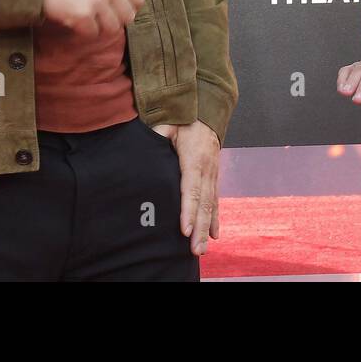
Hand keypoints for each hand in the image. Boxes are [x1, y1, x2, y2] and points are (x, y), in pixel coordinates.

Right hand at [42, 0, 145, 37]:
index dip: (131, 5)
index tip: (119, 6)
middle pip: (128, 16)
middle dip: (115, 18)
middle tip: (101, 15)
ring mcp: (96, 1)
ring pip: (112, 28)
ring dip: (100, 26)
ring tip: (88, 17)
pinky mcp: (82, 15)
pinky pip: (93, 33)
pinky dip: (84, 30)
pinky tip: (75, 20)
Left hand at [151, 120, 220, 254]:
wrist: (207, 111)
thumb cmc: (185, 118)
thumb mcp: (168, 122)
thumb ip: (157, 134)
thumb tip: (145, 144)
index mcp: (194, 157)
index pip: (191, 188)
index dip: (188, 210)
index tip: (184, 229)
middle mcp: (207, 169)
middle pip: (204, 203)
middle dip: (199, 228)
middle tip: (195, 249)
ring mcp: (213, 174)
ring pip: (211, 205)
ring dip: (206, 229)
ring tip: (201, 249)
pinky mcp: (214, 177)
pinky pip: (216, 201)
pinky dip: (215, 219)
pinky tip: (213, 235)